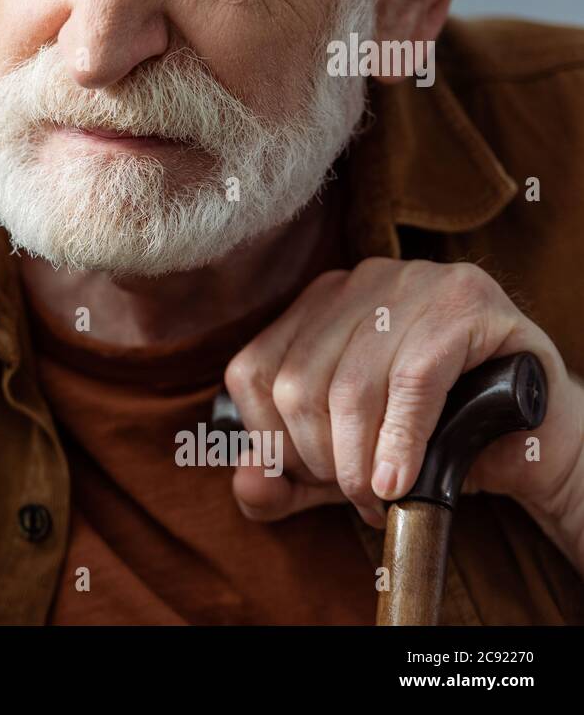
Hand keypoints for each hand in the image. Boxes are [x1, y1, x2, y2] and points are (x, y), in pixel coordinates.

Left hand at [223, 259, 583, 541]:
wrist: (534, 442)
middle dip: (323, 459)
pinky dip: (400, 442)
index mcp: (315, 306)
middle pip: (299, 382)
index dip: (272, 439)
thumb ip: (286, 480)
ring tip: (383, 496)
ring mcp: (413, 282)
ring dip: (360, 462)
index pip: (254, 372)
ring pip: (351, 386)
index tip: (312, 479)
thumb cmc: (433, 443)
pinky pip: (412, 380)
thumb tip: (247, 484)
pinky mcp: (466, 301)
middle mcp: (358, 283)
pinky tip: (400, 480)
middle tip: (359, 497)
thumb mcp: (344, 466)